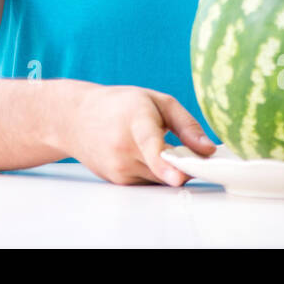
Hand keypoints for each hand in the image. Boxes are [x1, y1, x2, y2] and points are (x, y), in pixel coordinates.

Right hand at [62, 84, 215, 185]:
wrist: (75, 118)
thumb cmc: (120, 105)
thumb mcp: (157, 101)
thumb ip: (186, 125)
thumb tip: (209, 150)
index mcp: (135, 119)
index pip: (151, 145)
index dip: (165, 163)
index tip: (177, 177)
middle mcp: (123, 147)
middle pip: (166, 168)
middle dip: (183, 164)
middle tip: (185, 149)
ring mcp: (118, 167)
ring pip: (159, 178)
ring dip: (168, 168)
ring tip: (155, 145)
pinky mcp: (116, 181)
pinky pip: (147, 182)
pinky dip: (153, 172)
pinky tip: (141, 154)